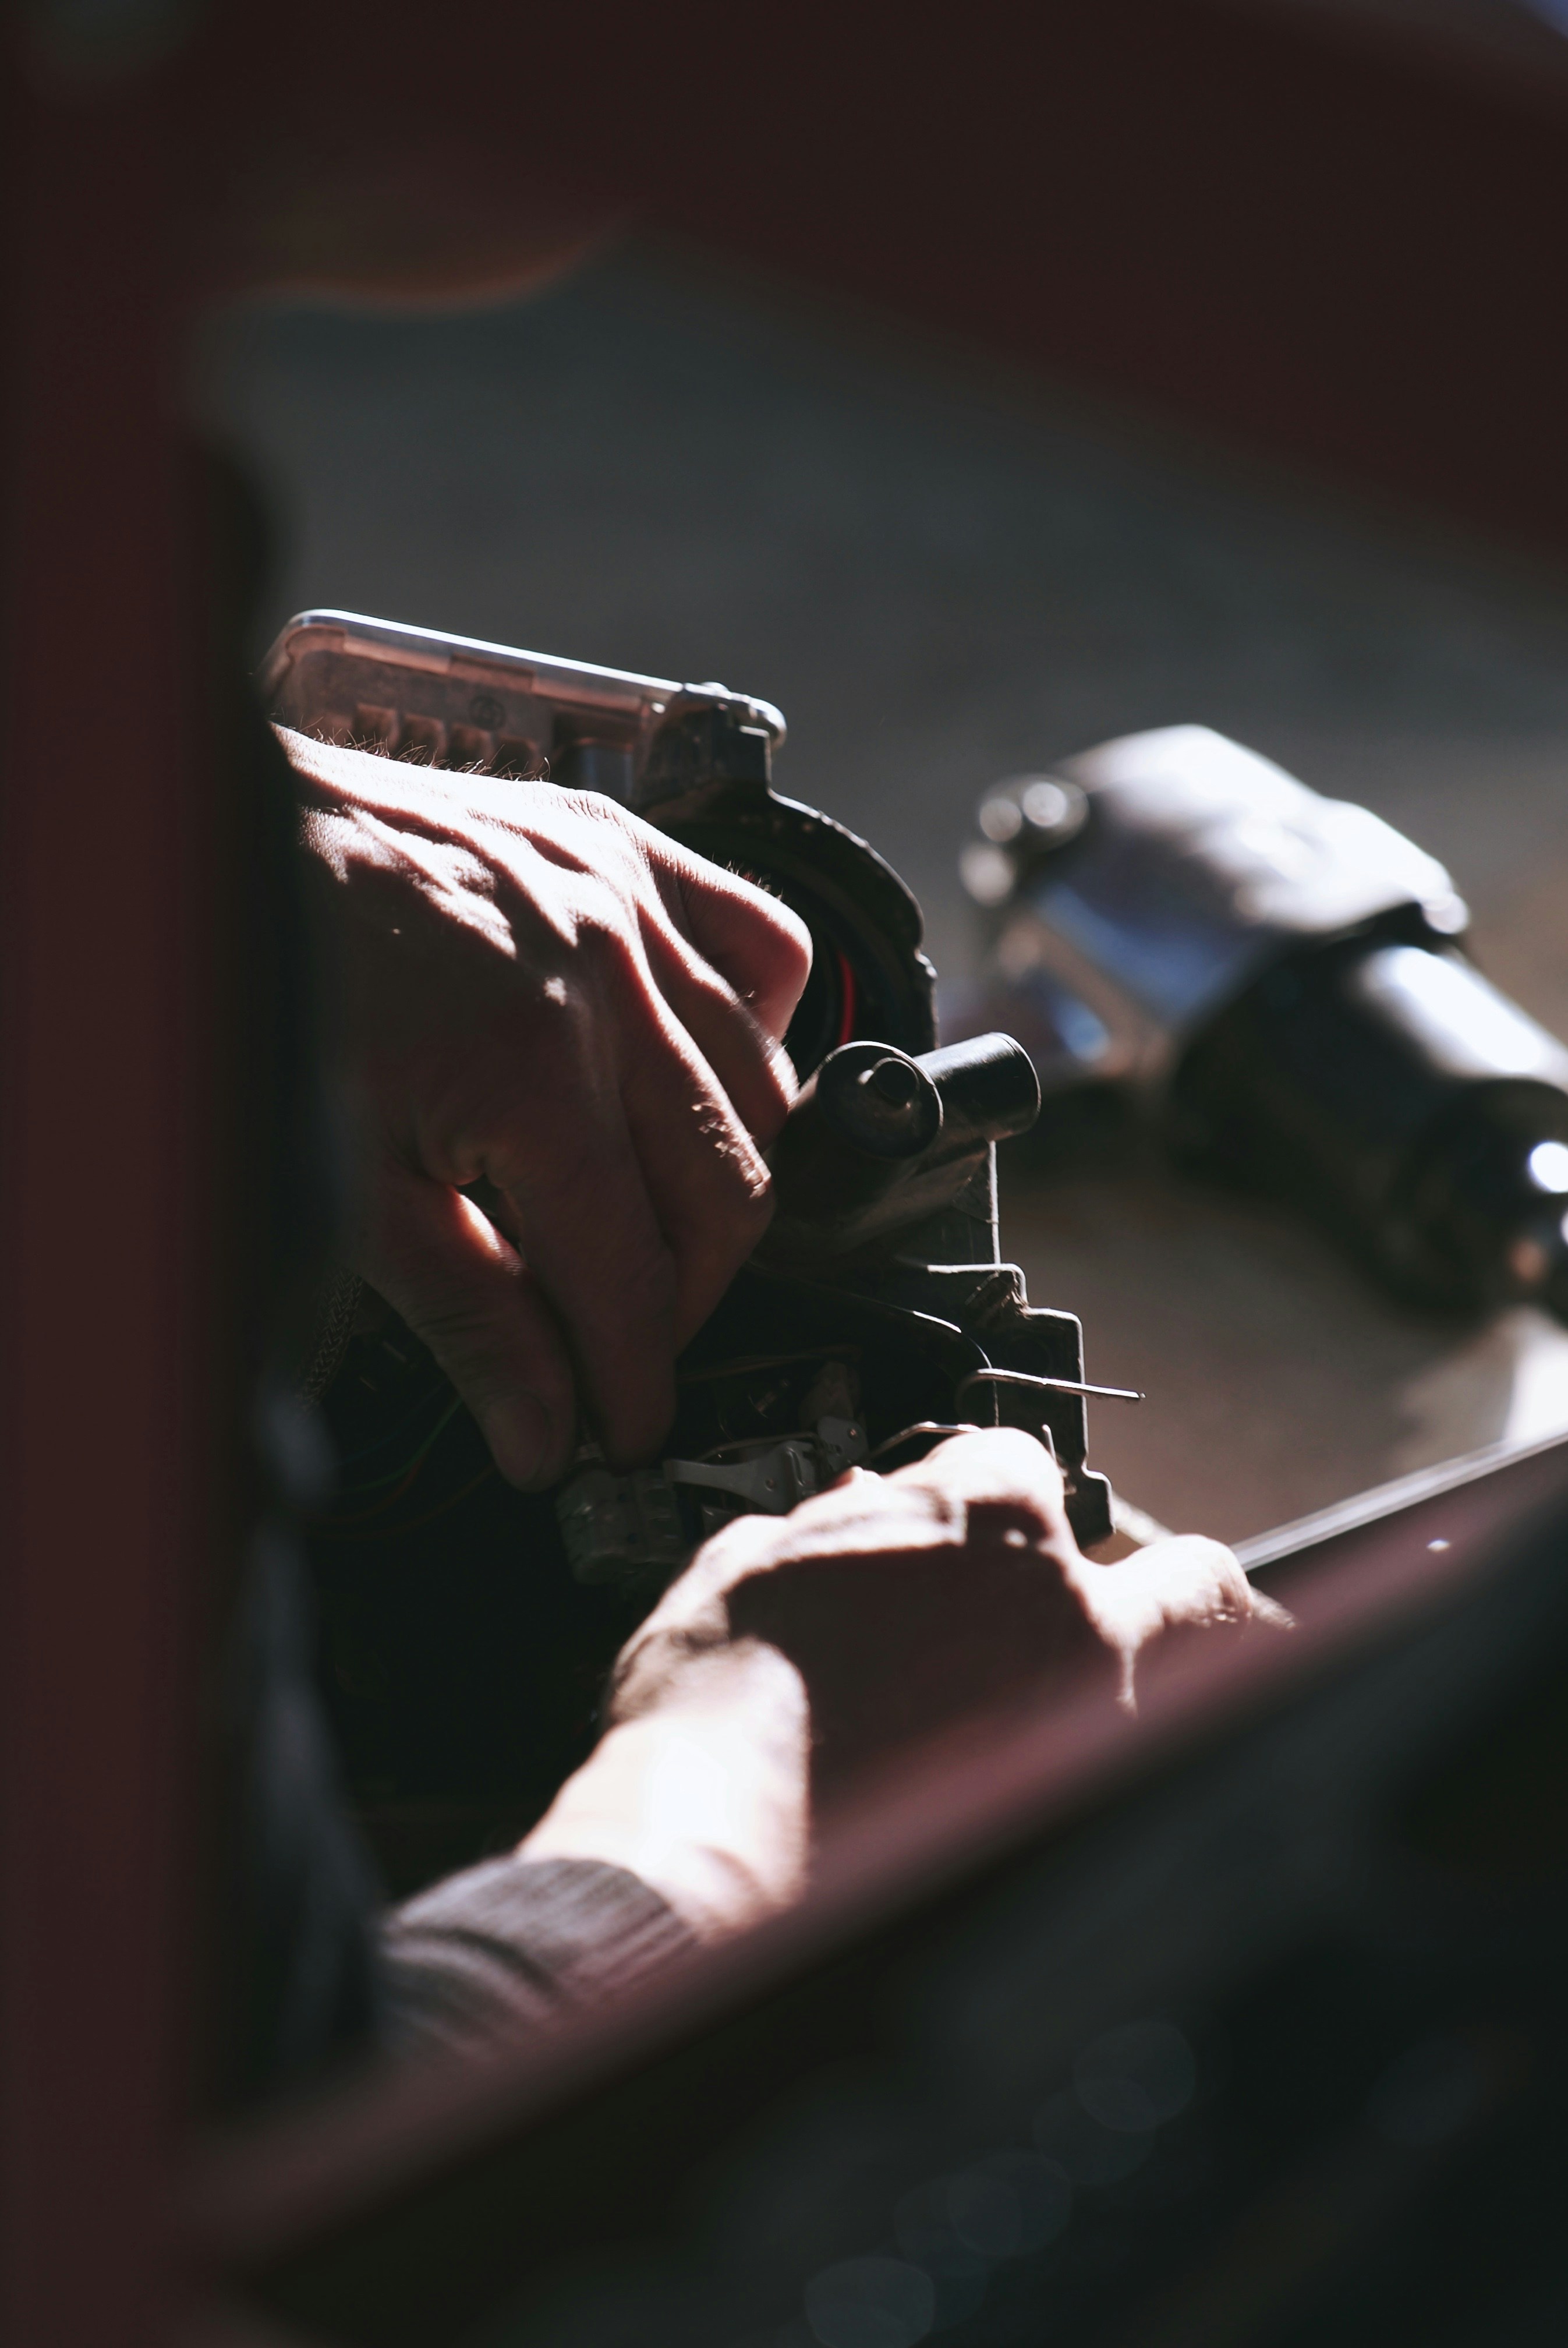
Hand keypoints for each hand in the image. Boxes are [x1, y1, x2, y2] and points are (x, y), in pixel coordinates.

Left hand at [286, 732, 811, 1485]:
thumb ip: (469, 1316)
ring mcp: (628, 904)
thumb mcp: (351, 1183)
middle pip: (726, 1195)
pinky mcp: (631, 850)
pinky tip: (692, 1073)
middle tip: (626, 1344)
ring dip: (722, 1180)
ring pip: (763, 1088)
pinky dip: (759, 1027)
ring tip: (648, 1225)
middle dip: (686, 1299)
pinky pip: (769, 946)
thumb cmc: (269, 997)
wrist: (222, 844)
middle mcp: (603, 979)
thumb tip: (543, 1435)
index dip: (635, 1380)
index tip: (623, 1433)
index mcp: (528, 1071)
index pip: (632, 1277)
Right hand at [521, 1430, 1289, 1934]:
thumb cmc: (720, 1710)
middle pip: (1188, 1575)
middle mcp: (1074, 1611)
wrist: (720, 1855)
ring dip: (1168, 1695)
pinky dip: (1126, 1789)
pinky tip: (1092, 1814)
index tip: (968, 1536)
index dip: (987, 1497)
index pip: (1023, 1467)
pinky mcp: (1096, 1828)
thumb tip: (852, 1516)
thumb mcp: (747, 1568)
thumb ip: (823, 1530)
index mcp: (989, 1521)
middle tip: (1159, 1607)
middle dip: (1176, 1585)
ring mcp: (1101, 1727)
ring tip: (1138, 1721)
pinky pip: (1152, 1792)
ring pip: (1206, 1692)